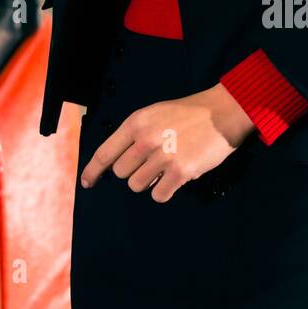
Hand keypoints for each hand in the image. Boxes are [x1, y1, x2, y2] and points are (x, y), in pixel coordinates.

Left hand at [79, 85, 255, 202]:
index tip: (87, 183)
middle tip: (150, 163)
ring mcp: (162, 156)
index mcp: (136, 123)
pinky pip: (158, 195)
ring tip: (165, 167)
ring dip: (148, 182)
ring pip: (137, 185)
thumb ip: (134, 135)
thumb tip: (117, 163)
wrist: (220, 113)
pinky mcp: (180, 172)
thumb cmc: (186, 114)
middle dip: (132, 172)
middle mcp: (145, 139)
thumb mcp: (153, 115)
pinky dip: (164, 191)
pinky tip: (174, 178)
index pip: (104, 153)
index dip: (92, 171)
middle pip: (120, 173)